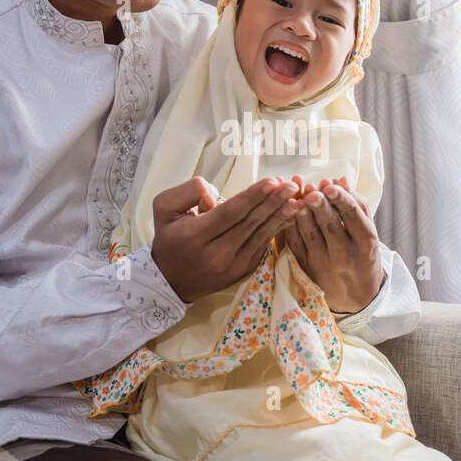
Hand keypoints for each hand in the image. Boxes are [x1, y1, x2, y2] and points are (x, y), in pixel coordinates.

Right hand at [150, 176, 302, 302]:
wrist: (171, 279)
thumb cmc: (168, 238)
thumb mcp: (163, 208)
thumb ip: (188, 191)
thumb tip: (216, 195)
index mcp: (195, 237)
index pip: (230, 213)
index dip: (253, 197)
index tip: (272, 181)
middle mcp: (215, 255)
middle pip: (250, 224)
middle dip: (273, 202)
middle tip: (291, 185)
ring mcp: (231, 266)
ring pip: (260, 236)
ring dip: (281, 216)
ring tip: (297, 199)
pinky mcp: (242, 271)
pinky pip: (262, 247)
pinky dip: (277, 230)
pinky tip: (289, 216)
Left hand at [276, 175, 383, 313]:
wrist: (355, 294)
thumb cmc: (362, 253)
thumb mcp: (367, 230)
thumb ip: (356, 204)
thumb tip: (340, 179)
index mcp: (365, 242)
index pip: (353, 215)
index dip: (340, 199)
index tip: (330, 185)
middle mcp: (345, 254)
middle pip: (330, 224)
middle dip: (319, 204)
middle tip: (310, 189)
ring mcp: (323, 262)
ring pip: (310, 233)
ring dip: (302, 212)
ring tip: (298, 195)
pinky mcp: (306, 266)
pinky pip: (295, 242)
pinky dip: (290, 224)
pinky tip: (288, 209)